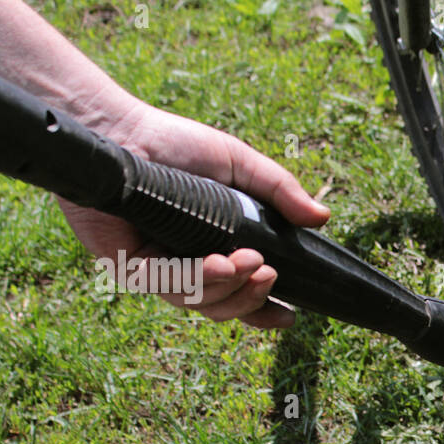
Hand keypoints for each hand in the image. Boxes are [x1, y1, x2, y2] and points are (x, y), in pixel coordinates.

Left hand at [59, 102, 330, 328]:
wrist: (120, 129)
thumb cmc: (174, 144)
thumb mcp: (239, 165)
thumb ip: (280, 192)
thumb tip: (322, 217)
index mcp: (213, 250)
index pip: (241, 294)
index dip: (264, 311)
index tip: (290, 314)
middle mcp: (184, 267)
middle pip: (223, 308)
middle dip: (251, 299)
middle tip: (269, 274)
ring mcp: (156, 270)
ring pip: (199, 304)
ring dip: (230, 290)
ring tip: (248, 264)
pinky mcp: (128, 266)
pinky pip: (169, 286)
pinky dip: (198, 280)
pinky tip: (219, 265)